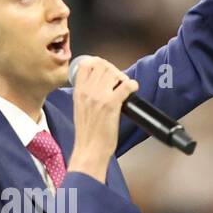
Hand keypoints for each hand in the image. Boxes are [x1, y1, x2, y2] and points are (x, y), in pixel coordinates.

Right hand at [66, 56, 137, 182]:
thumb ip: (86, 95)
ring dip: (123, 77)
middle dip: (114, 69)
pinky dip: (132, 85)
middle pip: (102, 66)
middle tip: (120, 79)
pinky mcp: (111, 105)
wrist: (89, 149)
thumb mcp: (80, 109)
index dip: (99, 63)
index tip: (107, 70)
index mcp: (78, 92)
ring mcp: (99, 97)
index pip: (86, 64)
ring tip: (126, 86)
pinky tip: (133, 88)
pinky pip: (125, 86)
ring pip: (113, 73)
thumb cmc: (87, 134)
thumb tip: (97, 86)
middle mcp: (87, 91)